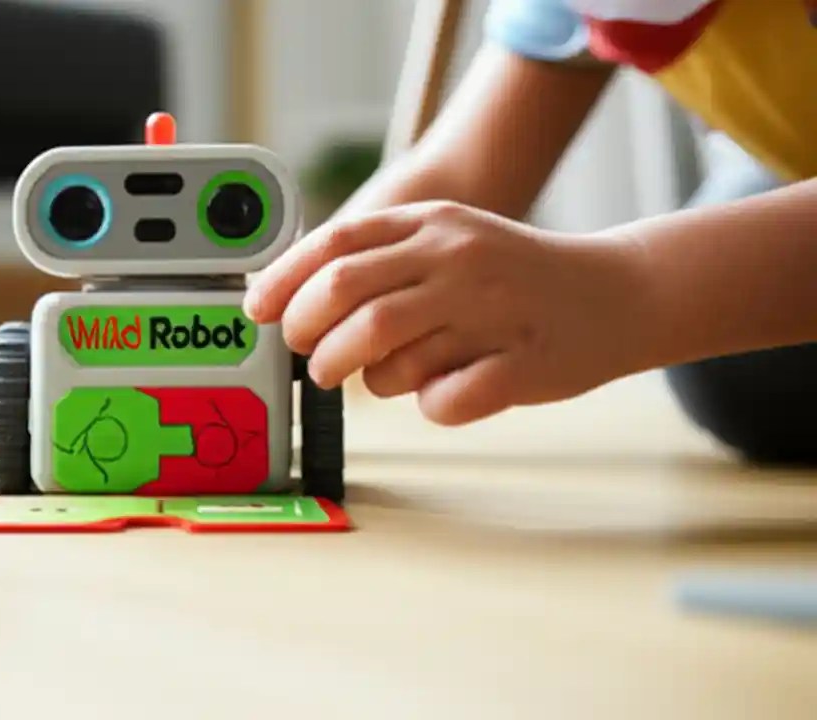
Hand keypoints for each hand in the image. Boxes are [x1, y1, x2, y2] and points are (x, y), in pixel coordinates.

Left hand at [244, 201, 650, 424]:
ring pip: (385, 355)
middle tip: (310, 357)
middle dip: (309, 335)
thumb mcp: (449, 240)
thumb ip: (382, 259)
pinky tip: (443, 390)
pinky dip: (429, 404)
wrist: (620, 293)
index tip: (258, 311)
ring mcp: (490, 311)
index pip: (336, 243)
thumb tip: (293, 299)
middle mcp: (457, 258)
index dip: (285, 280)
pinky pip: (443, 401)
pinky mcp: (520, 365)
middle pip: (346, 296)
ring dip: (361, 376)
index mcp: (433, 222)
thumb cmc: (514, 276)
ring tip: (365, 378)